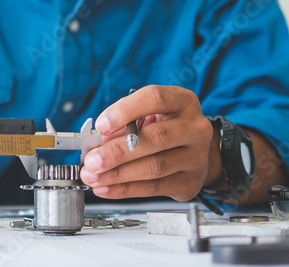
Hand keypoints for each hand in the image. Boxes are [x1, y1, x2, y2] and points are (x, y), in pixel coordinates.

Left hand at [79, 85, 218, 200]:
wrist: (195, 152)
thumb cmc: (165, 128)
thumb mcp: (147, 117)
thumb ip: (123, 126)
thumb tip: (95, 144)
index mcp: (182, 101)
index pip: (155, 99)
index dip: (125, 110)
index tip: (101, 125)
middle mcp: (195, 127)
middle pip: (155, 138)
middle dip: (117, 151)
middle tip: (92, 160)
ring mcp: (196, 156)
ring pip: (154, 166)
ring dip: (117, 174)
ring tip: (93, 176)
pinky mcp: (190, 182)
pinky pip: (154, 188)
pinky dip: (125, 189)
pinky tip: (106, 188)